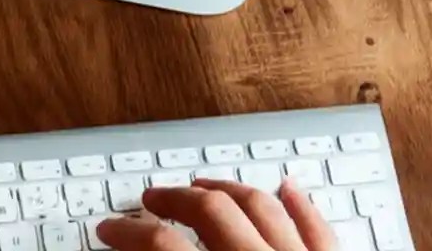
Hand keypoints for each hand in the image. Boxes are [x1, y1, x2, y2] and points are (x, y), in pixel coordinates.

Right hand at [98, 178, 336, 250]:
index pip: (163, 246)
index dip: (129, 234)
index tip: (111, 230)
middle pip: (212, 213)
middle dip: (175, 200)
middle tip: (150, 201)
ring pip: (264, 207)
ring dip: (228, 191)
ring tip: (203, 187)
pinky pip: (320, 231)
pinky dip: (302, 206)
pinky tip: (288, 189)